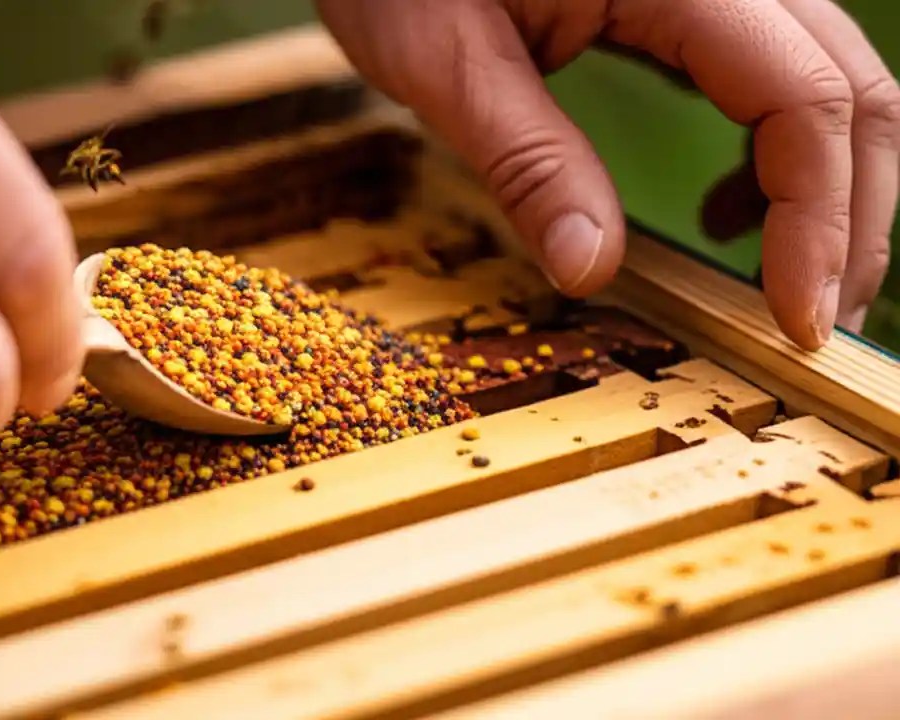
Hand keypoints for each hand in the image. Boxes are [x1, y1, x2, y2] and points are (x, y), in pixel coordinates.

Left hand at [317, 0, 899, 346]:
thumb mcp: (444, 62)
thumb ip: (526, 159)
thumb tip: (591, 271)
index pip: (802, 96)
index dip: (819, 218)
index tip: (794, 318)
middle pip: (846, 87)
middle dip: (849, 214)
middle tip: (810, 321)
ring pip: (823, 80)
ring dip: (823, 186)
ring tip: (778, 277)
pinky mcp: (691, 0)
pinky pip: (774, 72)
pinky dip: (777, 152)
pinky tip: (726, 211)